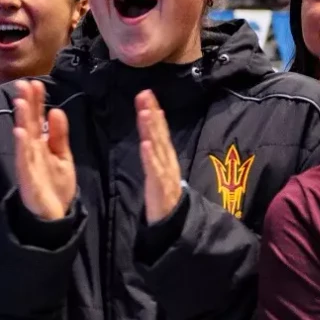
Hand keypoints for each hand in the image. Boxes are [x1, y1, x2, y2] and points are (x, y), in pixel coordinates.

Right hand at [12, 79, 75, 219]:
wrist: (55, 216)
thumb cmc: (56, 185)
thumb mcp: (62, 156)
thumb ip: (59, 135)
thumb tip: (57, 110)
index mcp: (41, 144)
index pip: (38, 118)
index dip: (37, 102)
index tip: (36, 83)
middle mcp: (31, 151)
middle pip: (29, 123)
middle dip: (26, 104)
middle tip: (24, 84)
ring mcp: (28, 164)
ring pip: (24, 138)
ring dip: (22, 120)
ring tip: (21, 103)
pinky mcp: (28, 178)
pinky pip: (24, 160)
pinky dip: (22, 146)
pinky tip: (20, 132)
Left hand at [137, 90, 183, 221]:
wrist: (173, 225)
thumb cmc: (163, 197)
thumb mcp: (159, 172)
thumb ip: (155, 155)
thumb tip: (150, 137)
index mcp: (166, 158)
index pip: (160, 131)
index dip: (154, 112)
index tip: (147, 94)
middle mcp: (167, 161)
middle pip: (159, 134)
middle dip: (152, 113)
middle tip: (145, 94)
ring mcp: (165, 173)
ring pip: (158, 147)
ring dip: (152, 129)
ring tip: (145, 112)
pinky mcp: (160, 187)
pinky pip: (154, 169)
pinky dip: (150, 156)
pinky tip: (146, 144)